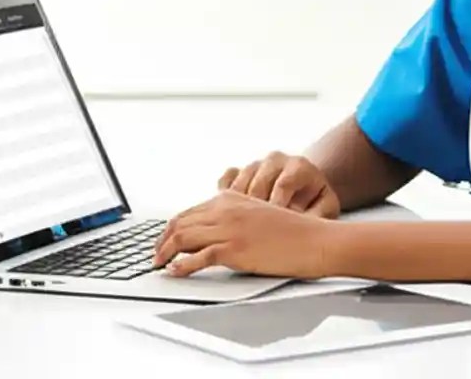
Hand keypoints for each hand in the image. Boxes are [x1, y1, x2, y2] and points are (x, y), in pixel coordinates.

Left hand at [154, 190, 339, 278]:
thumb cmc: (293, 231)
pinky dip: (182, 266)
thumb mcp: (259, 214)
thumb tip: (211, 232)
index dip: (170, 228)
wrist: (315, 239)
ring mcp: (229, 228)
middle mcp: (226, 209)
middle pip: (180, 223)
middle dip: (162, 241)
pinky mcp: (235, 249)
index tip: (163, 240)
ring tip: (159, 264)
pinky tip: (175, 272)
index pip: (189, 211)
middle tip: (155, 256)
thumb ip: (234, 217)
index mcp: (231, 198)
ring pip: (183, 237)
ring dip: (166, 253)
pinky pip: (198, 257)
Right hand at [218, 152, 340, 218]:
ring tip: (242, 229)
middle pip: (258, 184)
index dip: (278, 206)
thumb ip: (317, 215)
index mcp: (298, 166)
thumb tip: (302, 226)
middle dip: (256, 211)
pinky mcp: (239, 172)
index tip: (276, 226)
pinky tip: (226, 214)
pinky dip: (223, 197)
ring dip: (238, 207)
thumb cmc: (315, 201)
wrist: (305, 186)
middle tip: (256, 233)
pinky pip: (225, 181)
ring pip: (239, 183)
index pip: (284, 183)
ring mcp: (255, 165)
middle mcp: (275, 161)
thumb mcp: (325, 207)